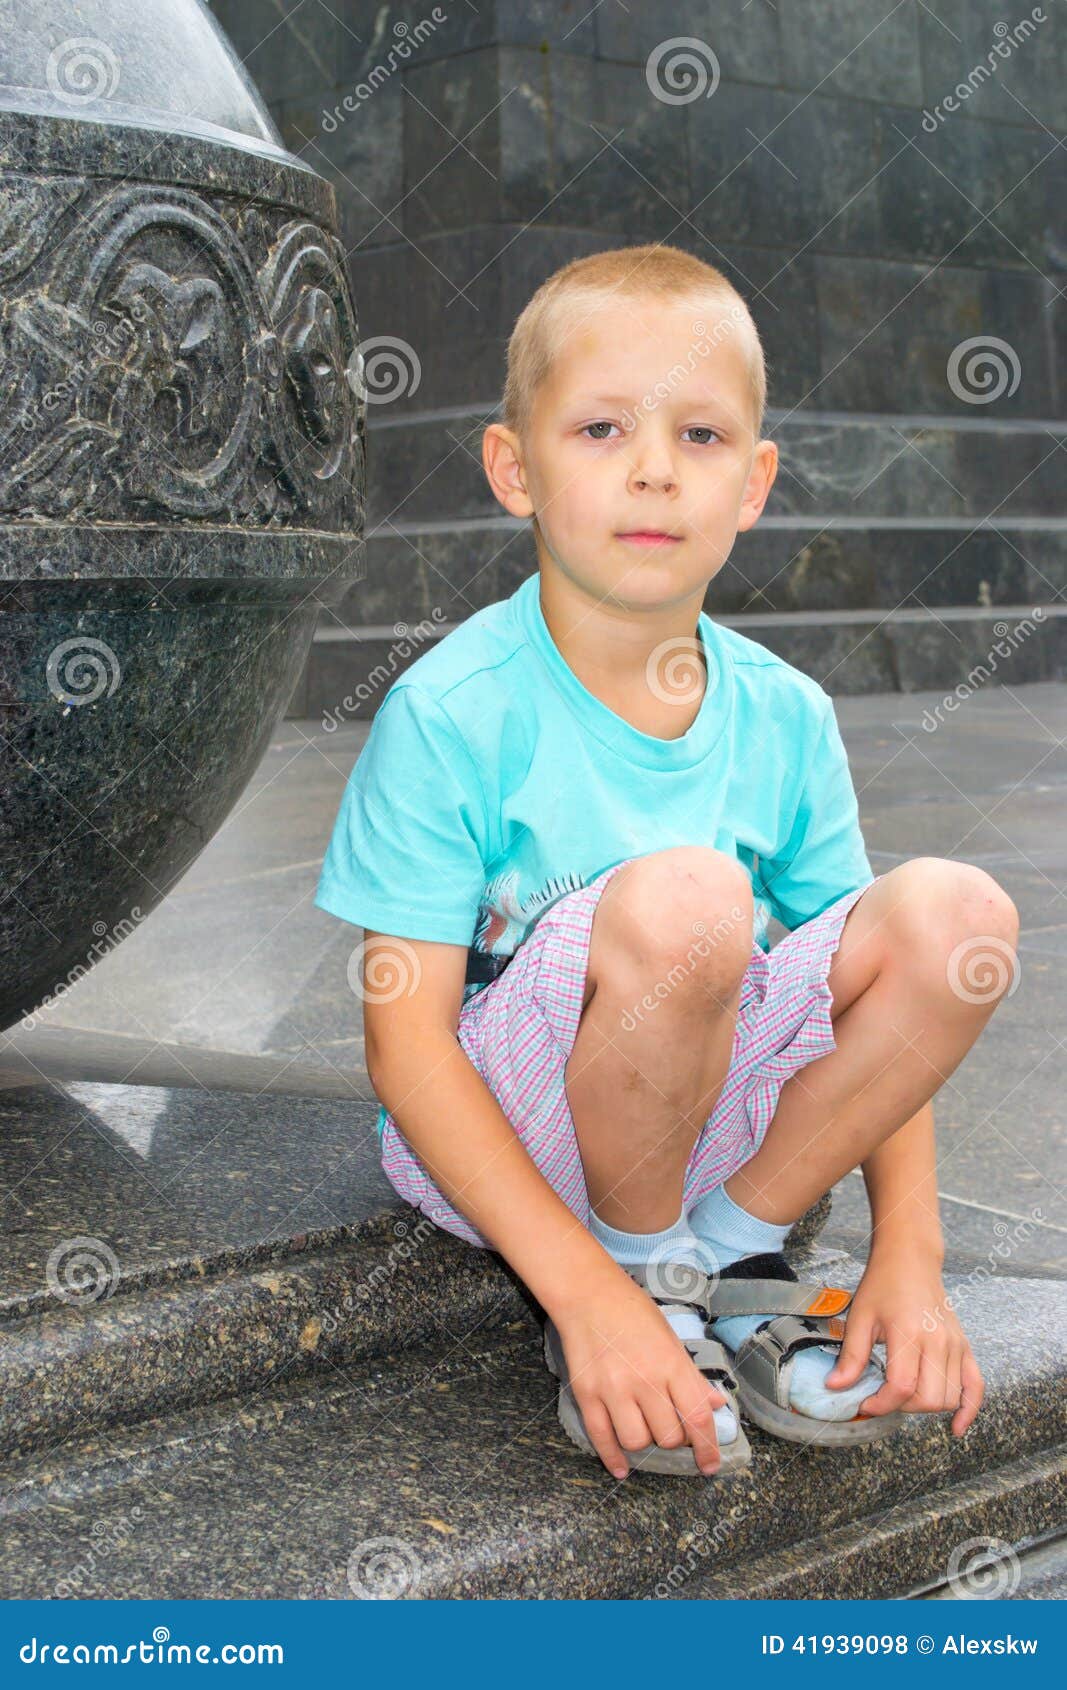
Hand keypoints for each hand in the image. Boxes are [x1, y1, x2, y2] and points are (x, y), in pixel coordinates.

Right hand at [553, 1274, 725, 1478]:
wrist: (588, 1294)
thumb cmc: (634, 1311)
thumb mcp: (671, 1338)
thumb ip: (692, 1376)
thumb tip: (716, 1404)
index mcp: (670, 1364)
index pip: (697, 1417)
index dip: (708, 1447)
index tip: (711, 1465)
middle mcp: (644, 1380)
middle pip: (669, 1436)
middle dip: (675, 1439)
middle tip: (671, 1428)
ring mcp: (613, 1389)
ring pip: (637, 1441)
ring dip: (645, 1443)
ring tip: (645, 1428)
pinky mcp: (587, 1393)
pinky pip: (601, 1437)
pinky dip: (612, 1457)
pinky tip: (621, 1467)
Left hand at [825, 1246, 983, 1435]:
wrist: (911, 1260)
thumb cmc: (883, 1284)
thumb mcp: (860, 1316)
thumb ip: (851, 1356)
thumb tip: (835, 1387)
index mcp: (909, 1332)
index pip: (901, 1387)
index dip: (880, 1404)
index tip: (864, 1403)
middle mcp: (938, 1341)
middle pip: (928, 1399)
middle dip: (901, 1407)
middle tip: (882, 1394)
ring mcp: (956, 1345)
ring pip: (948, 1398)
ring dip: (925, 1406)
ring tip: (904, 1392)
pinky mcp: (965, 1347)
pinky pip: (976, 1386)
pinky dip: (969, 1409)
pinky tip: (956, 1427)